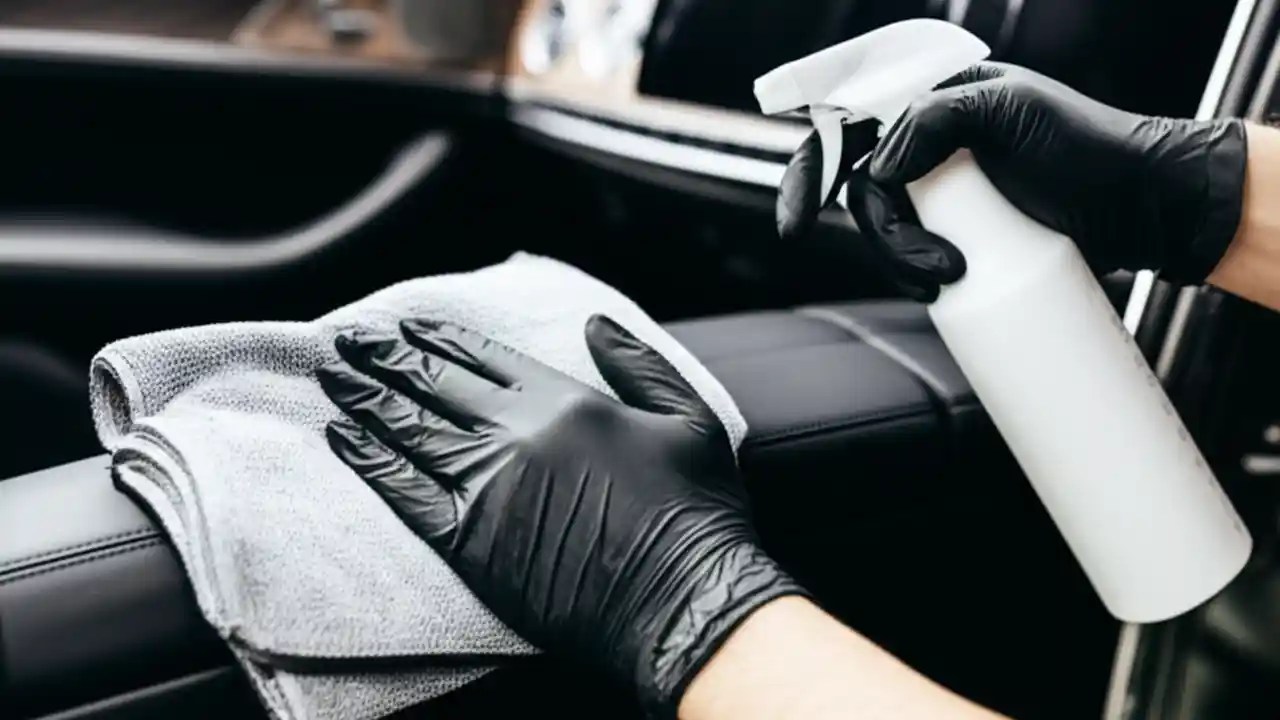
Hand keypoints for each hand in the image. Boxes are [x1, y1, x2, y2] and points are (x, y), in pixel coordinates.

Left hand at [316, 316, 803, 716]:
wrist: (681, 597)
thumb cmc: (694, 510)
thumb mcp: (686, 414)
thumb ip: (636, 360)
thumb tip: (594, 322)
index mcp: (564, 400)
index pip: (481, 357)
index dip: (437, 339)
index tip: (405, 327)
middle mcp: (515, 435)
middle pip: (432, 386)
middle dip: (384, 360)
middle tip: (348, 343)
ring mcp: (485, 488)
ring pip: (407, 431)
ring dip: (365, 400)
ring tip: (334, 377)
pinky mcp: (470, 542)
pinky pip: (404, 493)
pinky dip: (369, 462)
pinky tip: (344, 438)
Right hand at [779, 62, 1247, 299]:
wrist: (1147, 208)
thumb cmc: (1090, 149)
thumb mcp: (1013, 111)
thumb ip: (936, 118)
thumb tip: (879, 165)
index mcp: (937, 102)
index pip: (853, 128)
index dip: (813, 170)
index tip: (795, 222)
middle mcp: (934, 145)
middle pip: (865, 193)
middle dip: (885, 238)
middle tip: (932, 269)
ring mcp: (949, 193)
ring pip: (888, 231)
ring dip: (904, 264)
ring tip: (955, 280)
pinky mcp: (966, 235)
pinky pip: (917, 256)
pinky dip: (917, 276)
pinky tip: (945, 291)